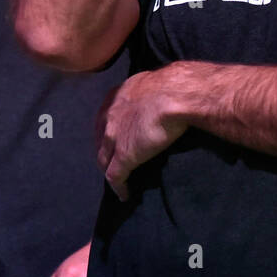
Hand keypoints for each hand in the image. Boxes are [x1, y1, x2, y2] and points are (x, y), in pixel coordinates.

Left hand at [96, 68, 187, 199]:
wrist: (176, 94)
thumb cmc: (174, 84)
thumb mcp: (155, 82)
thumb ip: (150, 91)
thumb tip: (160, 94)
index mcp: (118, 95)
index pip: (105, 117)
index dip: (108, 130)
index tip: (114, 137)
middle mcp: (110, 115)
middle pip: (100, 139)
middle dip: (104, 151)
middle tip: (112, 161)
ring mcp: (114, 137)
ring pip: (104, 159)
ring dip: (109, 169)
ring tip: (116, 179)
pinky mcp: (124, 155)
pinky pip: (115, 176)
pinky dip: (119, 187)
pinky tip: (124, 195)